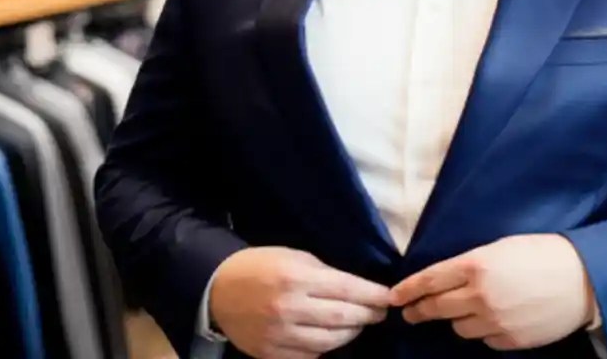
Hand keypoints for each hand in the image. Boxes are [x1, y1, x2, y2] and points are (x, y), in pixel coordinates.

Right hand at [209, 246, 390, 358]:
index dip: (372, 295)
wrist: (218, 289)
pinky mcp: (270, 353)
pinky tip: (331, 337)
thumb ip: (326, 273)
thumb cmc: (260, 266)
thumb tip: (359, 289)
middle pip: (343, 319)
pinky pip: (310, 355)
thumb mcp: (294, 257)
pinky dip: (326, 347)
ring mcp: (279, 335)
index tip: (388, 297)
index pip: (346, 289)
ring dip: (351, 334)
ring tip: (358, 324)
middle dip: (368, 316)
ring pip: (330, 342)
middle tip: (380, 313)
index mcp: (295, 277)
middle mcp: (288, 308)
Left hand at [389, 234, 596, 350]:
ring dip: (458, 320)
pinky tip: (497, 319)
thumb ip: (472, 263)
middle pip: (436, 309)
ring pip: (458, 328)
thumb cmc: (544, 253)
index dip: (407, 291)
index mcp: (475, 265)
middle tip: (411, 313)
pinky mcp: (510, 341)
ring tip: (470, 310)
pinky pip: (484, 339)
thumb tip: (448, 278)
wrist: (585, 279)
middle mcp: (479, 296)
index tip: (394, 297)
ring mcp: (494, 322)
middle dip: (419, 311)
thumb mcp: (502, 247)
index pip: (429, 281)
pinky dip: (485, 331)